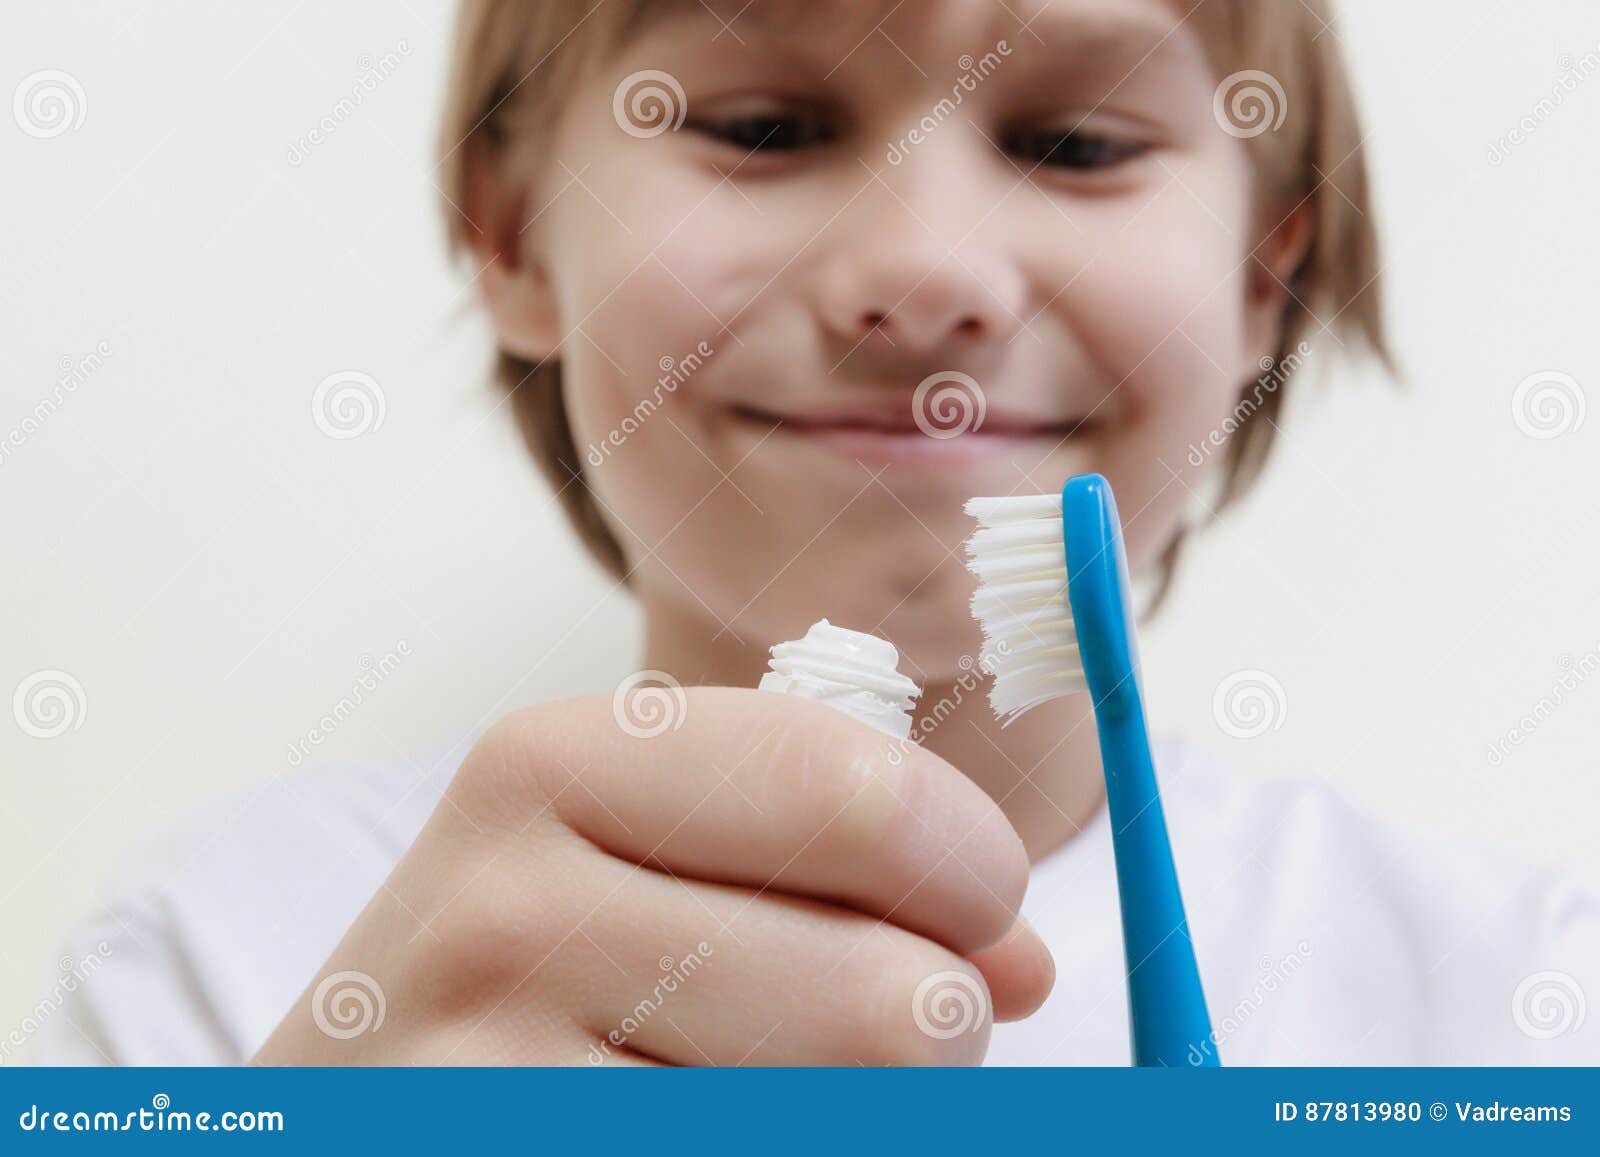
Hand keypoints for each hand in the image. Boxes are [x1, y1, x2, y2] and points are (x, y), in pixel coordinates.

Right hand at [252, 687, 1052, 1064]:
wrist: (347, 1110)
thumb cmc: (521, 977)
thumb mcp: (629, 859)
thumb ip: (824, 867)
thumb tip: (1023, 963)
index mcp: (548, 767)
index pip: (857, 794)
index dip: (970, 866)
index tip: (978, 905)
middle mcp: (504, 918)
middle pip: (894, 1000)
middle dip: (933, 1026)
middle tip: (866, 1029)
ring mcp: (491, 1095)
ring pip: (856, 1121)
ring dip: (865, 1114)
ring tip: (749, 1082)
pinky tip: (689, 1125)